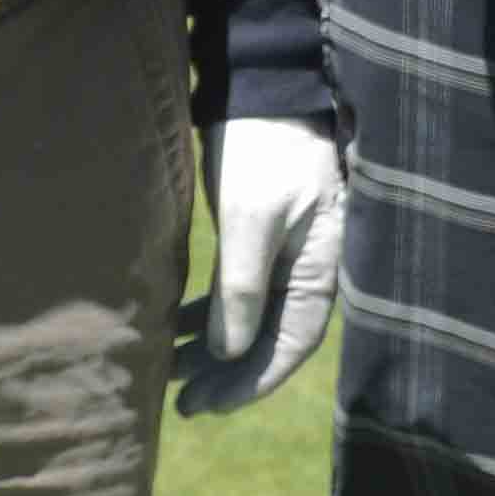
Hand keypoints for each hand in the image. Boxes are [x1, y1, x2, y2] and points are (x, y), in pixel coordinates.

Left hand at [176, 113, 347, 416]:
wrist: (260, 89)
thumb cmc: (263, 147)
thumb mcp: (251, 216)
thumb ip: (243, 286)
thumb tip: (230, 353)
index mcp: (323, 265)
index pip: (292, 342)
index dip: (252, 381)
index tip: (209, 406)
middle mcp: (310, 269)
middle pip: (271, 339)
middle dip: (229, 375)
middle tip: (183, 405)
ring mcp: (287, 256)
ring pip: (251, 320)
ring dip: (214, 349)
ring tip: (171, 374)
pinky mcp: (260, 242)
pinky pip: (237, 295)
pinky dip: (208, 317)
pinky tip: (174, 330)